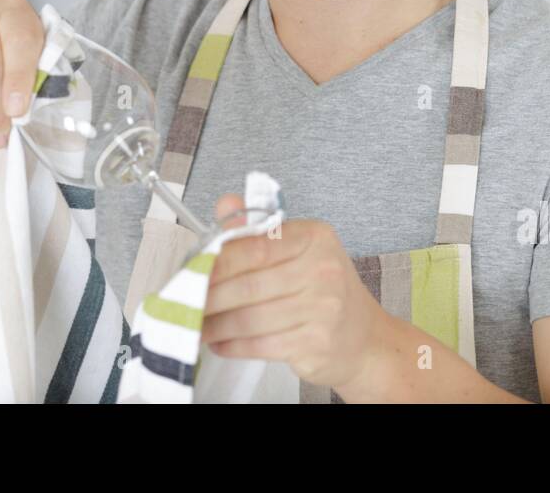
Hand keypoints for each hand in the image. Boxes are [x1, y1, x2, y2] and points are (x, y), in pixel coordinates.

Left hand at [199, 193, 390, 389]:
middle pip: (249, 284)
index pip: (257, 244)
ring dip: (215, 324)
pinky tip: (219, 342)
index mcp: (315, 238)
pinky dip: (232, 345)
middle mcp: (323, 270)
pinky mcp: (315, 343)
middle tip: (184, 300)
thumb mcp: (300, 249)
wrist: (366, 338)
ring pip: (250, 318)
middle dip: (209, 296)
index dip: (219, 259)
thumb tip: (225, 204)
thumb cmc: (325, 289)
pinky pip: (260, 345)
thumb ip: (259, 228)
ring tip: (196, 323)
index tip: (194, 268)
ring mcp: (322, 309)